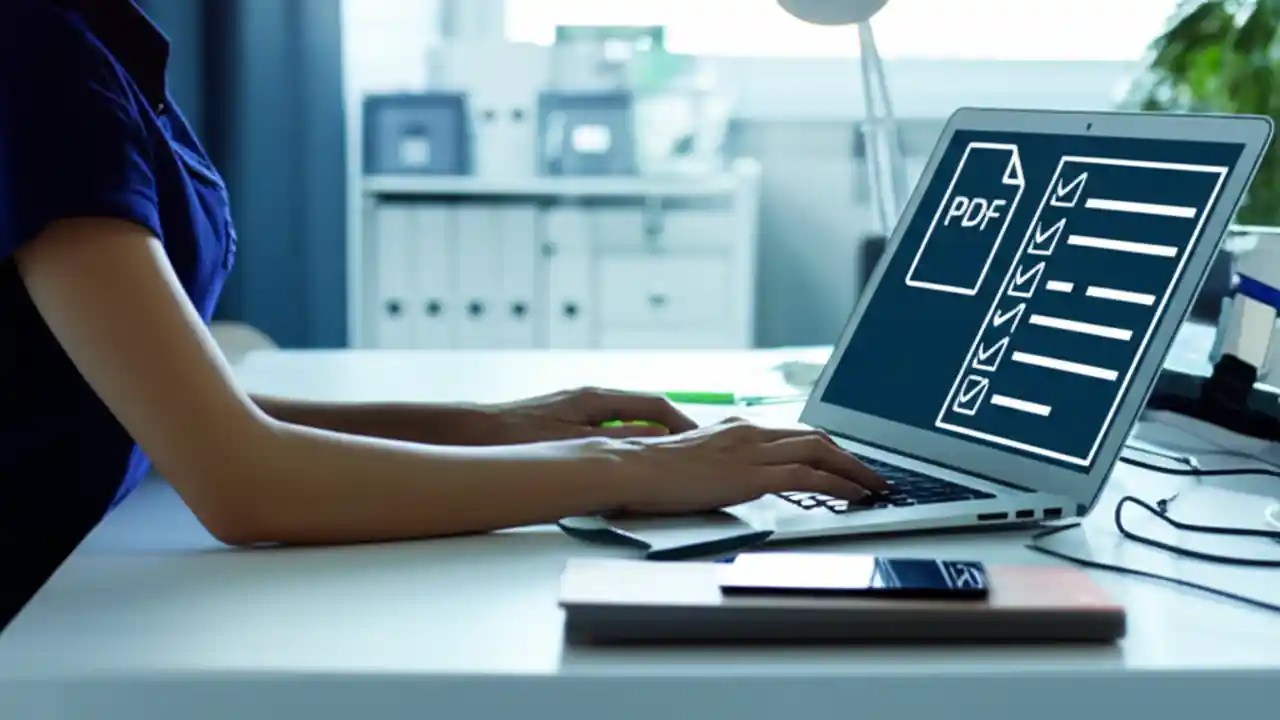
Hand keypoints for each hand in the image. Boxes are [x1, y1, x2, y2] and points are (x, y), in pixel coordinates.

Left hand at [487, 387, 697, 443]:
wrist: (473, 432)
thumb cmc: (515, 437)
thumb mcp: (569, 444)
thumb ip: (613, 443)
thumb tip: (654, 441)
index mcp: (598, 399)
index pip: (656, 406)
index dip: (684, 425)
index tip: (704, 442)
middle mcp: (593, 399)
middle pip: (647, 412)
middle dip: (675, 432)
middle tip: (697, 454)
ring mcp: (580, 409)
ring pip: (631, 422)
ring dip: (653, 439)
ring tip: (672, 461)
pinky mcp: (568, 421)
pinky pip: (613, 431)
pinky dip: (631, 444)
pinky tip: (631, 465)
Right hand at [605, 417, 888, 514]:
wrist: (632, 469)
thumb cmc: (651, 473)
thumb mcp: (693, 463)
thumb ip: (718, 466)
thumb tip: (729, 481)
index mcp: (736, 428)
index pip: (793, 433)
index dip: (825, 447)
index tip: (843, 461)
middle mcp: (749, 432)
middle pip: (815, 437)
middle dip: (848, 455)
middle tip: (871, 473)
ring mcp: (752, 451)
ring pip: (820, 451)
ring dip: (854, 469)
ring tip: (875, 486)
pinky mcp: (751, 474)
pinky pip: (808, 477)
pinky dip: (838, 484)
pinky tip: (854, 496)